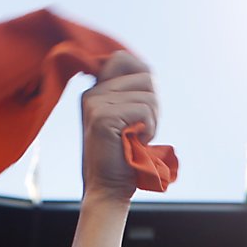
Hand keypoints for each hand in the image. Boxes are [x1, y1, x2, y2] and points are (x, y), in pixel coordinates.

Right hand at [79, 52, 156, 203]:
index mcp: (95, 91)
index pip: (124, 58)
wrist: (108, 188)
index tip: (145, 108)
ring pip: (148, 94)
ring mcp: (95, 103)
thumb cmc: (123, 158)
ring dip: (153, 120)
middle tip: (143, 129)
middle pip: (145, 76)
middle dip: (154, 105)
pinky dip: (150, 128)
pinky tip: (137, 142)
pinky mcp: (102, 116)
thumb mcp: (128, 120)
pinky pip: (144, 110)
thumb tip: (149, 74)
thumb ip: (131, 95)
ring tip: (138, 138)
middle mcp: (92, 93)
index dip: (145, 78)